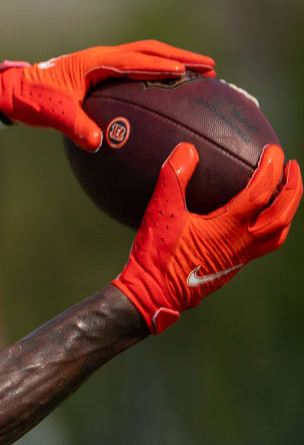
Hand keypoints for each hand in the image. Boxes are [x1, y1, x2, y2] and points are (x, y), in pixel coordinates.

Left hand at [0, 40, 215, 149]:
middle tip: (209, 67)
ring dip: (173, 60)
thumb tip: (99, 143)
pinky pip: (136, 67)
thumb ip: (76, 127)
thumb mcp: (54, 114)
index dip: (160, 67)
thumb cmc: (34, 99)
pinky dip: (157, 71)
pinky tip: (170, 87)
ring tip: (200, 71)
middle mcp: (103, 56)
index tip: (185, 73)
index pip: (135, 61)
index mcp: (95, 62)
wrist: (14, 90)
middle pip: (150, 50)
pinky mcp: (102, 71)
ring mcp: (103, 61)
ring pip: (146, 55)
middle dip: (181, 57)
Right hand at [112, 143, 300, 332]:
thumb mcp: (160, 212)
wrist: (153, 294)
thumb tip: (187, 150)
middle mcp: (242, 243)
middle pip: (282, 214)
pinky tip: (258, 220)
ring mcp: (240, 257)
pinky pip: (266, 243)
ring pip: (279, 232)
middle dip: (292, 187)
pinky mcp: (233, 265)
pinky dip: (272, 226)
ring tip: (284, 192)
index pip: (261, 192)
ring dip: (287, 209)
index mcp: (229, 228)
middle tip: (291, 166)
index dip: (271, 168)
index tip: (273, 151)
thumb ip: (174, 178)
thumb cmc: (157, 256)